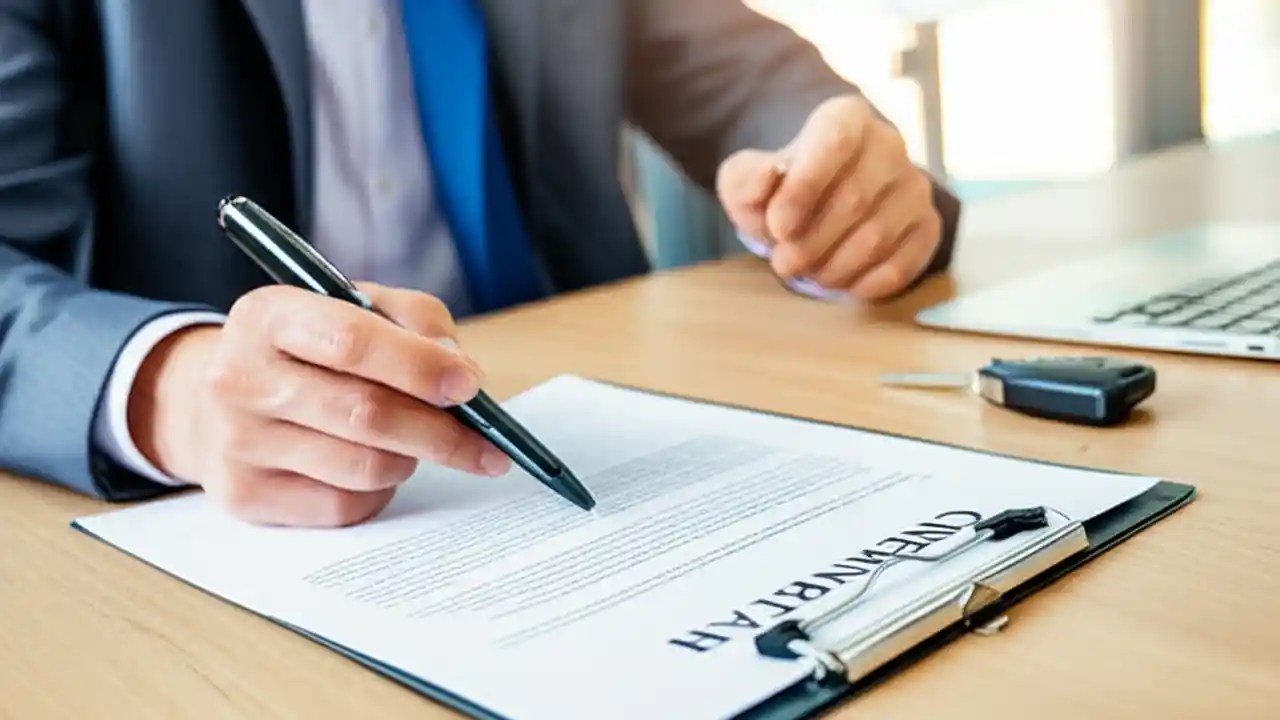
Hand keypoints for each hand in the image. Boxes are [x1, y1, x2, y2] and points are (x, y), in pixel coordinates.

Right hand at [127, 284, 510, 526]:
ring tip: (417, 442)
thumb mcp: (352, 307)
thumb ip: (415, 323)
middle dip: (441, 431)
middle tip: (487, 443)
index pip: (352, 341)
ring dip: (411, 459)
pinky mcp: (245, 497)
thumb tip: (460, 372)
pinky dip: (379, 491)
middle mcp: (241, 378)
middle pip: (366, 414)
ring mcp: (238, 443)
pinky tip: (375, 467)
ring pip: (363, 467)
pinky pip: (343, 506)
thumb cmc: (306, 350)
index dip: (420, 366)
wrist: (213, 402)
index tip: (470, 385)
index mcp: (268, 316)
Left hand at [717, 94, 942, 299]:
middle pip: (855, 200)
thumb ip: (748, 178)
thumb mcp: (748, 178)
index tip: (777, 228)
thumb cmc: (782, 186)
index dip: (805, 189)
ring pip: (877, 237)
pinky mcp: (927, 226)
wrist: (823, 196)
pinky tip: (842, 284)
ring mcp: (914, 186)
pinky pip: (903, 264)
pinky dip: (867, 284)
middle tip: (784, 264)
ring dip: (835, 268)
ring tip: (808, 273)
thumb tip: (768, 178)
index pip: (834, 143)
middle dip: (812, 243)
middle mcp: (890, 145)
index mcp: (845, 118)